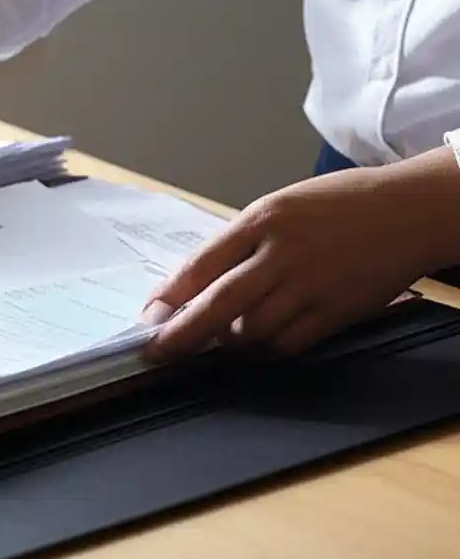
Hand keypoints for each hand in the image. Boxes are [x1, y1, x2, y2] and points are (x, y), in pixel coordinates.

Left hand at [143, 156, 459, 359]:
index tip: (148, 318)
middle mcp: (282, 254)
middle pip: (218, 305)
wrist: (410, 210)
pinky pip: (287, 344)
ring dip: (227, 343)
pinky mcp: (336, 311)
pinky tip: (258, 345)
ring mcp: (310, 286)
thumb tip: (193, 286)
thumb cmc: (339, 206)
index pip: (201, 265)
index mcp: (262, 221)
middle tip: (158, 352)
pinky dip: (266, 350)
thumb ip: (239, 245)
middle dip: (181, 335)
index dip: (168, 297)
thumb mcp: (281, 208)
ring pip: (251, 331)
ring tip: (219, 341)